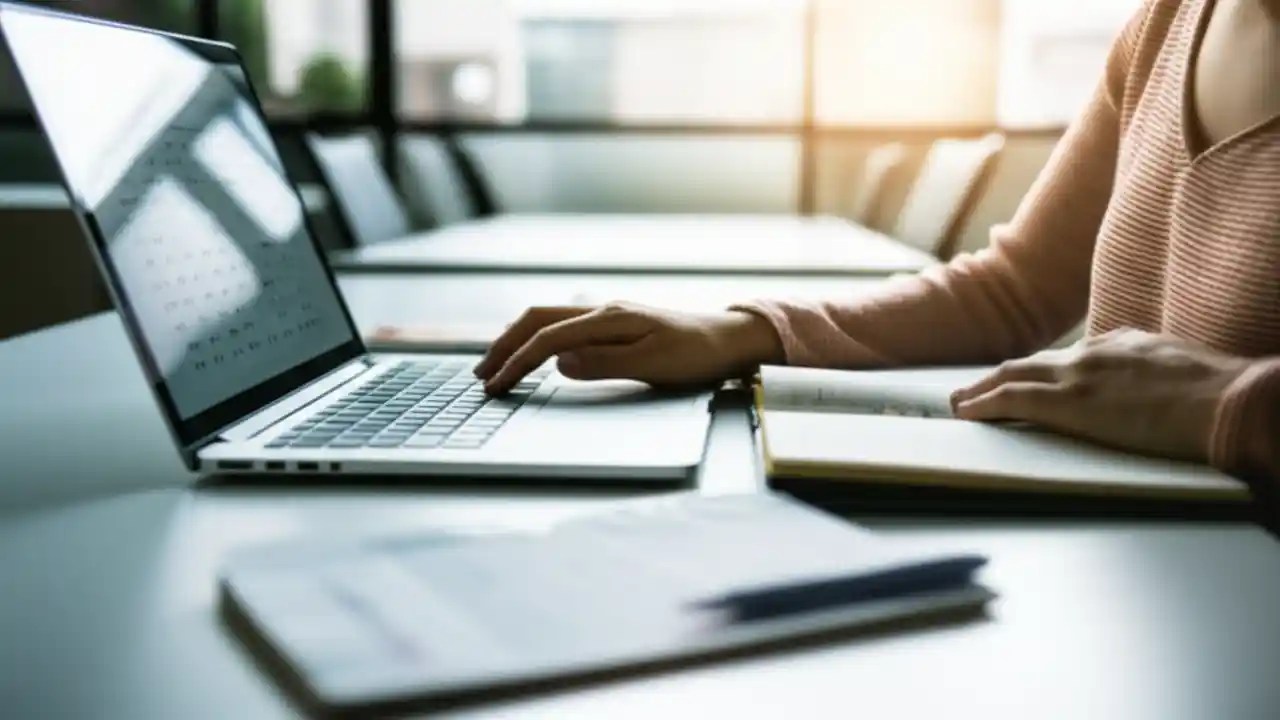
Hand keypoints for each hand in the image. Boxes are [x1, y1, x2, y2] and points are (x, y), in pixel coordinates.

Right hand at [474, 303, 784, 393]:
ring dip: (517, 339)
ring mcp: (609, 315)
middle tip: (481, 374)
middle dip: (503, 346)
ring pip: (548, 319)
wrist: (733, 339)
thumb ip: (605, 364)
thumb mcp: (655, 365)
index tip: (496, 387)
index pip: (548, 339)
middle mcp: (604, 311)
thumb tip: (558, 364)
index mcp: (610, 319)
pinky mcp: (616, 325)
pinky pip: (564, 325)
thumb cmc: (699, 355)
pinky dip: (538, 338)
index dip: (517, 363)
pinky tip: (534, 354)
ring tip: (495, 364)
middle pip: (537, 319)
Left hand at [950, 329, 1250, 460]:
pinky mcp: (1072, 401)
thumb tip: (1157, 398)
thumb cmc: (1223, 396)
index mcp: (1125, 344)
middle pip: (1033, 363)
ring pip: (1014, 377)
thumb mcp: (1185, 374)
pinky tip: (966, 412)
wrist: (1233, 402)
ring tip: (959, 402)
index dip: (1044, 370)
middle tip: (972, 388)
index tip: (1028, 379)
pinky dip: (985, 404)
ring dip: (981, 390)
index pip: (1072, 357)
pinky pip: (1014, 399)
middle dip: (1000, 376)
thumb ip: (1159, 378)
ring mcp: (1081, 374)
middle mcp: (1096, 352)